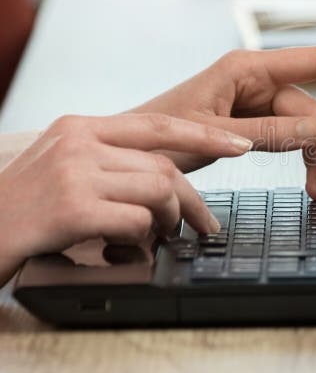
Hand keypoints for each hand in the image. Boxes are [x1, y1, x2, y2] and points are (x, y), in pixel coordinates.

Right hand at [0, 113, 251, 284]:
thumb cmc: (21, 209)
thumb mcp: (61, 167)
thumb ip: (108, 161)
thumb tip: (165, 180)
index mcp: (79, 127)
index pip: (158, 125)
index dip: (204, 135)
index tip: (238, 145)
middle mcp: (79, 143)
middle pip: (165, 166)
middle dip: (192, 201)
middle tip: (203, 225)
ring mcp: (75, 173)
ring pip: (159, 191)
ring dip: (170, 222)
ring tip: (159, 238)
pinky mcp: (73, 207)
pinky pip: (138, 221)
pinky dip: (142, 240)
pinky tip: (124, 247)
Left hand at [132, 46, 315, 200]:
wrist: (124, 152)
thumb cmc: (154, 137)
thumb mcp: (211, 137)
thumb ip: (265, 133)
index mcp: (246, 68)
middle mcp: (256, 79)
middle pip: (313, 111)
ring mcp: (255, 100)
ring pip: (304, 130)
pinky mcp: (251, 120)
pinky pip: (288, 139)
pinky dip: (301, 162)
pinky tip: (310, 185)